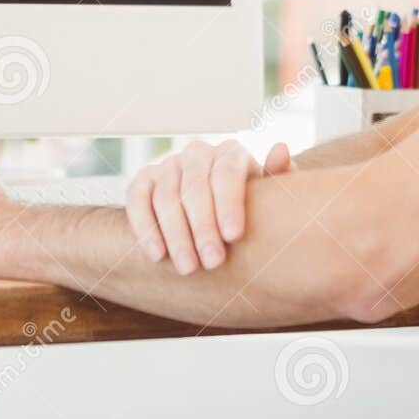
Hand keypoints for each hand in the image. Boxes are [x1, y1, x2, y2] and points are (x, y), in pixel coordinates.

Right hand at [125, 140, 291, 274]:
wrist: (217, 211)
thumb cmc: (250, 206)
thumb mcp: (269, 195)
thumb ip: (277, 176)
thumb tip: (281, 150)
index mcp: (231, 153)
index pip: (226, 172)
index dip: (229, 203)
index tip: (234, 236)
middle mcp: (197, 154)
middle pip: (195, 187)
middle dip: (203, 228)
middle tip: (212, 262)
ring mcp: (168, 165)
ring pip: (166, 196)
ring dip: (176, 235)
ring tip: (188, 268)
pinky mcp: (144, 180)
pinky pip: (137, 199)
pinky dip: (144, 227)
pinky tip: (156, 255)